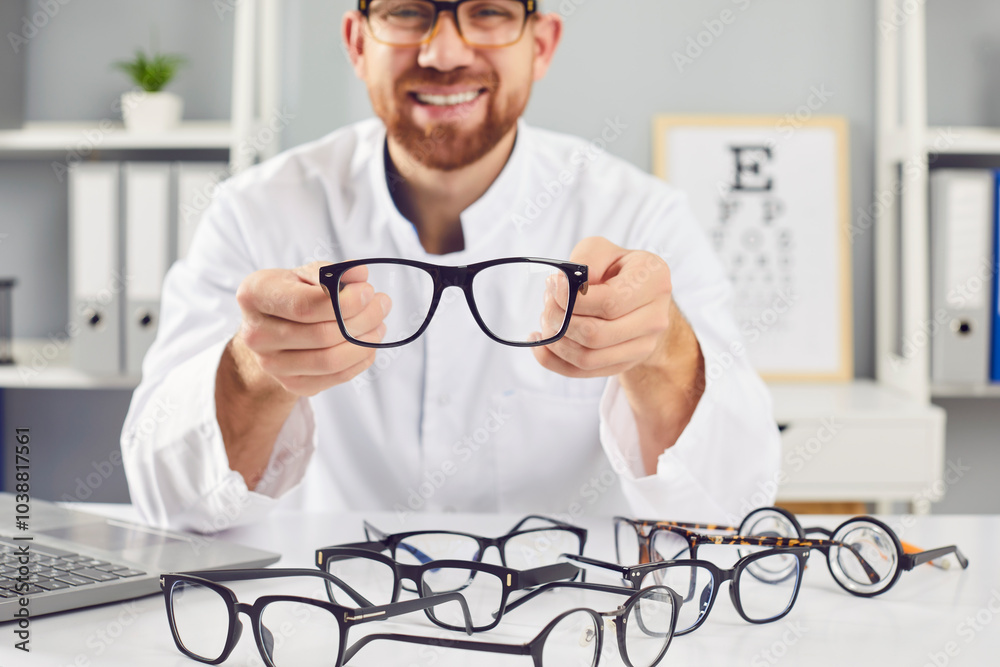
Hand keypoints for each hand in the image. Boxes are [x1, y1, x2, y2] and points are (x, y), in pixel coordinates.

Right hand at [234, 261, 390, 395]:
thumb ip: (332, 272)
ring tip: (379, 324)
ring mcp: (271, 364)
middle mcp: (256, 334)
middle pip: (321, 335)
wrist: (272, 328)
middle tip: (381, 305)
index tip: (368, 291)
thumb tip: (360, 274)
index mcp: (255, 295)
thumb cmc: (293, 295)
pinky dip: (360, 360)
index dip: (344, 302)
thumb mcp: (307, 274)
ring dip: (364, 342)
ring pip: (330, 360)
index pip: (305, 306)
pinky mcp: (292, 384)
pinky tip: (369, 344)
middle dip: (362, 319)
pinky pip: (336, 377)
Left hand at [532, 237, 672, 378]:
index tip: (552, 285)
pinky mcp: (625, 364)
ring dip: (556, 341)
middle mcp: (656, 318)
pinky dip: (553, 361)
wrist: (638, 298)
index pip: (609, 302)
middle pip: (597, 334)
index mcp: (654, 280)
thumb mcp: (602, 250)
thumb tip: (566, 286)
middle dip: (560, 321)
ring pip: (588, 358)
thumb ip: (586, 259)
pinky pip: (583, 372)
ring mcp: (643, 346)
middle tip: (547, 305)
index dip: (572, 299)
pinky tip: (541, 345)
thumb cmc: (615, 269)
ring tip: (546, 321)